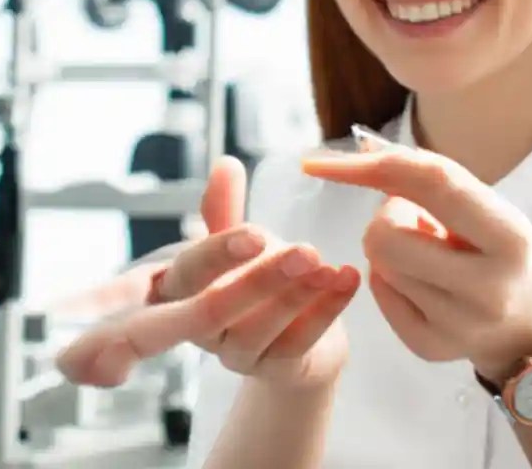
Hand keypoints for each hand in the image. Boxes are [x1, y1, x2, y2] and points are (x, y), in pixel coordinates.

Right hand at [56, 156, 360, 390]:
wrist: (291, 339)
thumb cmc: (254, 282)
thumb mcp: (237, 245)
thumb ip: (225, 209)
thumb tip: (225, 163)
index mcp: (182, 291)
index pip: (190, 272)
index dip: (220, 252)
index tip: (257, 232)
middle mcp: (201, 327)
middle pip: (222, 306)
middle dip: (264, 277)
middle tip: (306, 250)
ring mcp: (237, 353)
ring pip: (261, 329)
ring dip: (299, 296)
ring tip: (331, 267)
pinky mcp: (275, 369)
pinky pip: (299, 343)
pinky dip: (326, 311)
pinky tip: (348, 281)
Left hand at [301, 147, 531, 381]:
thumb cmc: (504, 251)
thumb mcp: (488, 207)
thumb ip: (434, 180)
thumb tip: (361, 154)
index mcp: (508, 238)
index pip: (432, 185)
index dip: (371, 167)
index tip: (319, 164)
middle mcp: (487, 288)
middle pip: (385, 237)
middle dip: (385, 219)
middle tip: (413, 222)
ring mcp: (457, 326)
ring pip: (378, 265)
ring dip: (389, 248)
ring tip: (427, 254)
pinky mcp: (431, 348)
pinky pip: (379, 295)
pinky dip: (389, 278)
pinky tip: (421, 282)